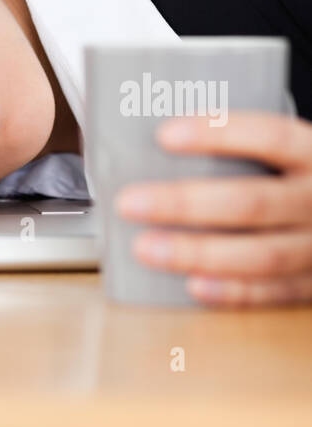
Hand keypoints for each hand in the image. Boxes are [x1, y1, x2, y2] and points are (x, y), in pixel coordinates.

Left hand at [114, 110, 311, 305]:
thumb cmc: (294, 176)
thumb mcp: (283, 153)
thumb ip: (238, 145)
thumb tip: (152, 133)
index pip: (271, 136)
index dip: (219, 133)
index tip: (164, 135)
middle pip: (253, 202)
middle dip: (185, 203)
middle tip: (130, 202)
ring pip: (261, 255)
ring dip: (198, 253)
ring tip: (147, 248)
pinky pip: (274, 292)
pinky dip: (232, 291)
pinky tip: (192, 284)